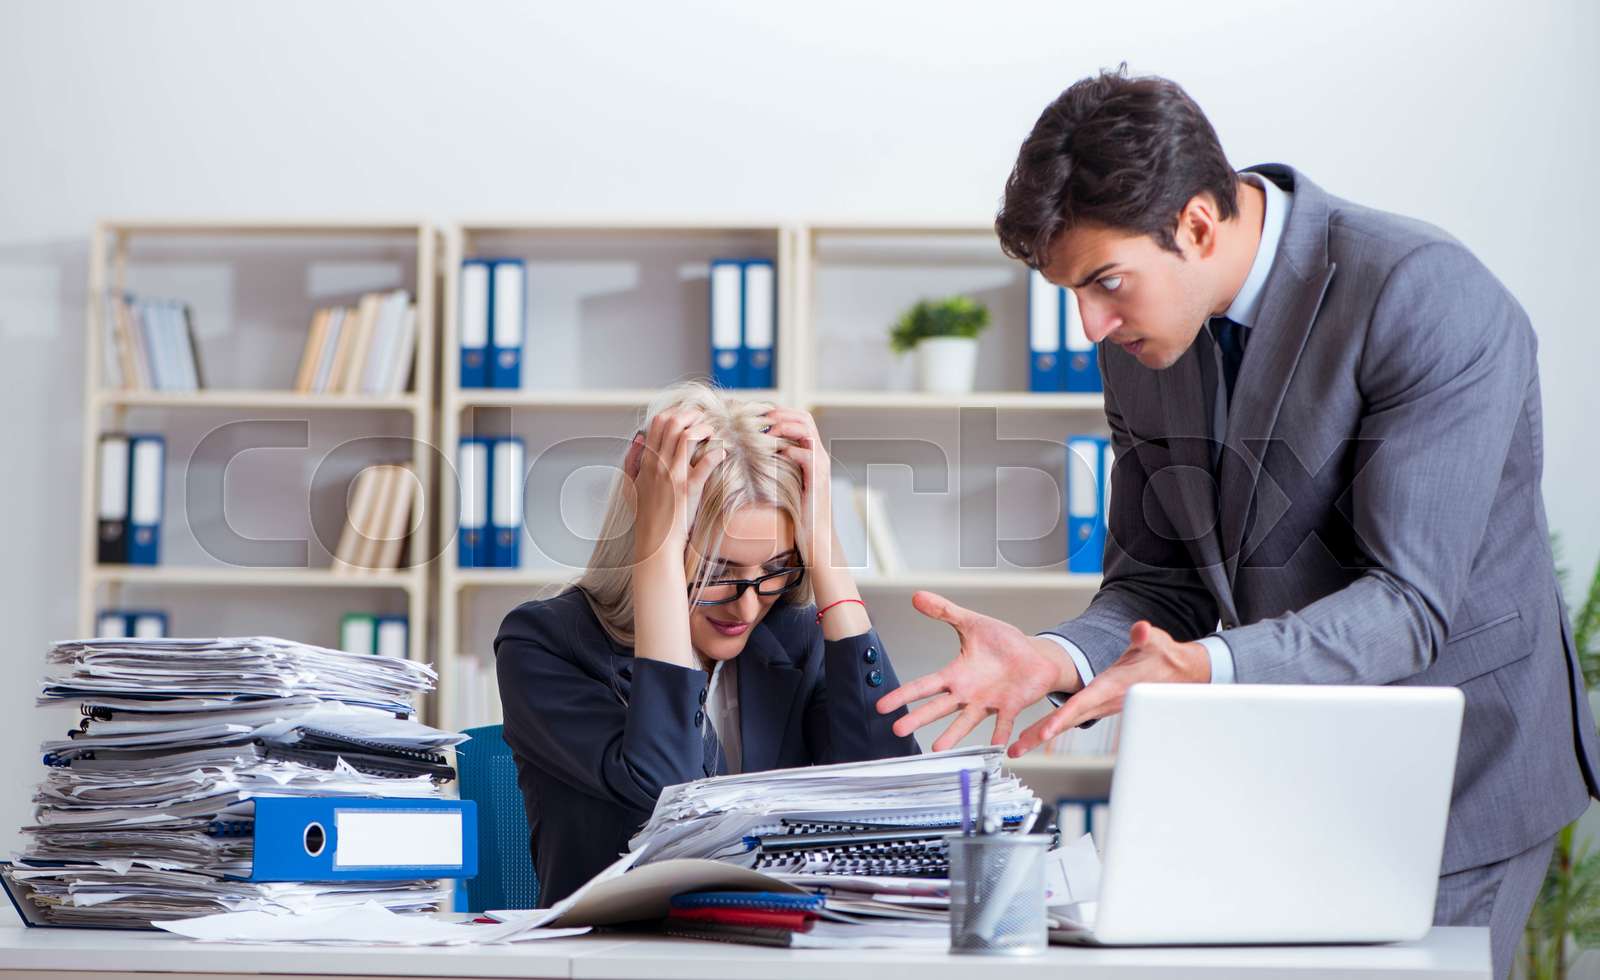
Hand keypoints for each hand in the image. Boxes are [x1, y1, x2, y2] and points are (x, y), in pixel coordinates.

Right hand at [629, 409, 724, 566]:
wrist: (655, 542)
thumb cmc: (646, 516)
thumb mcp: (630, 485)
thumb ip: (632, 459)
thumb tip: (639, 437)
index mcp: (646, 462)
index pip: (658, 423)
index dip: (676, 413)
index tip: (689, 417)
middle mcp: (658, 465)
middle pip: (673, 423)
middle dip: (692, 414)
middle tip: (704, 419)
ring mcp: (673, 475)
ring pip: (688, 437)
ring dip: (704, 428)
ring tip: (712, 433)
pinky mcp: (688, 489)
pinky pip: (705, 463)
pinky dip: (717, 452)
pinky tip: (722, 452)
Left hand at [763, 408, 832, 567]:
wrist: (816, 537)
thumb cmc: (796, 514)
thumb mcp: (784, 484)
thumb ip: (776, 467)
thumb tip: (751, 455)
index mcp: (812, 453)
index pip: (800, 419)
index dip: (780, 412)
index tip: (757, 417)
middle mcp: (819, 455)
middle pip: (805, 417)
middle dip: (780, 414)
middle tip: (758, 420)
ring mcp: (821, 465)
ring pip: (806, 430)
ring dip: (783, 427)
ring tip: (763, 435)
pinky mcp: (818, 478)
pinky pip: (804, 454)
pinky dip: (787, 450)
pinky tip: (771, 456)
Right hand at [874, 591, 1074, 750]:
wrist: (1035, 655)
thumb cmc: (1004, 643)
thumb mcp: (972, 623)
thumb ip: (944, 611)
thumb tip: (918, 596)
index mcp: (957, 674)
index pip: (923, 685)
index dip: (902, 694)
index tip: (882, 705)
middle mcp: (968, 693)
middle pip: (937, 707)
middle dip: (918, 718)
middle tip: (898, 729)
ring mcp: (988, 702)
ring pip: (966, 721)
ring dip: (953, 734)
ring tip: (938, 748)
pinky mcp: (1010, 706)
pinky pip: (1003, 723)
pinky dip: (999, 736)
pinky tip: (995, 747)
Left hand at [1007, 620, 1209, 756]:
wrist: (1175, 675)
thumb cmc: (1162, 658)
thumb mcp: (1155, 642)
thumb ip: (1145, 636)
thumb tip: (1140, 629)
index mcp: (1112, 686)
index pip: (1084, 703)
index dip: (1064, 716)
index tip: (1046, 731)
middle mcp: (1103, 701)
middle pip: (1067, 720)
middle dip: (1041, 735)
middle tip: (1016, 749)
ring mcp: (1100, 707)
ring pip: (1066, 722)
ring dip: (1041, 735)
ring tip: (1016, 748)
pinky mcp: (1097, 706)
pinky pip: (1071, 718)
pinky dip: (1052, 727)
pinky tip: (1034, 735)